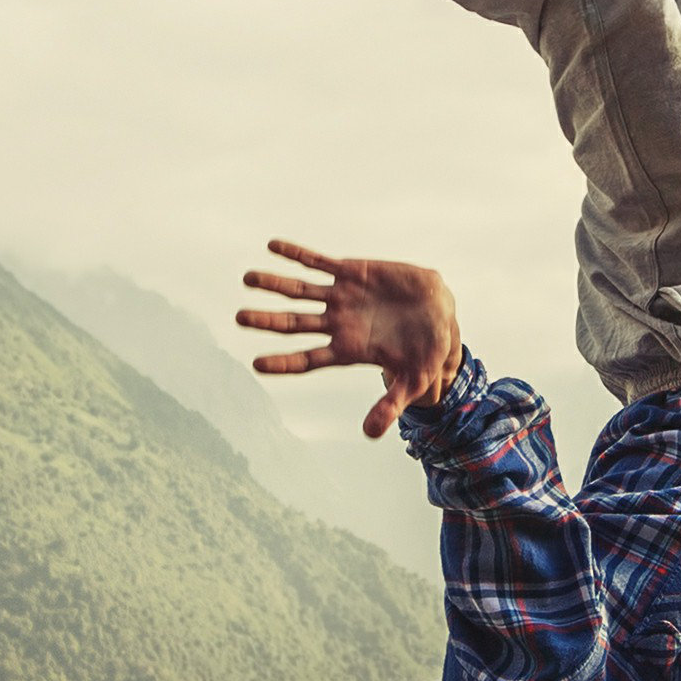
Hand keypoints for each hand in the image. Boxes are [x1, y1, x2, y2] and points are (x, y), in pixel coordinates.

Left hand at [238, 239, 462, 439]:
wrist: (440, 310)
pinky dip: (296, 254)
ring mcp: (340, 296)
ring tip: (249, 279)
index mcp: (346, 350)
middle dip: (267, 321)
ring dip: (274, 284)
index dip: (282, 362)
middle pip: (294, 323)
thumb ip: (390, 405)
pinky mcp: (350, 272)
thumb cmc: (426, 351)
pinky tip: (273, 246)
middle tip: (240, 319)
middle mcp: (336, 323)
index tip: (257, 366)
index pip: (307, 359)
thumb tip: (370, 435)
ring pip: (299, 290)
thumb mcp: (413, 381)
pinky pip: (318, 262)